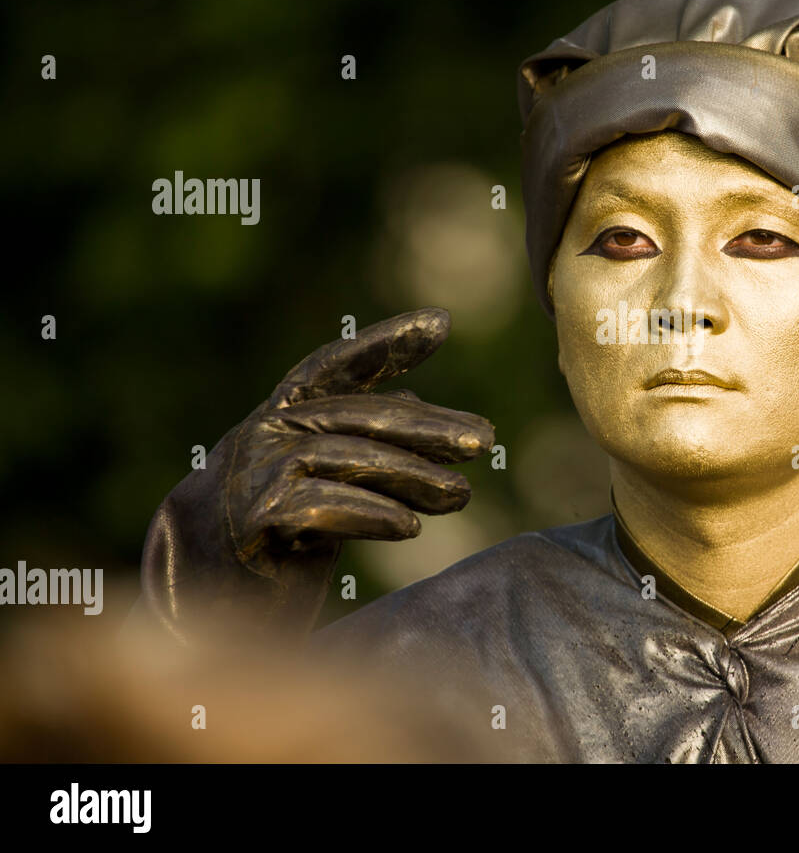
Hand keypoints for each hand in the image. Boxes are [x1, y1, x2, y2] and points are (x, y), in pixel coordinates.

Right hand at [140, 307, 493, 641]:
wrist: (190, 598)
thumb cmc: (266, 532)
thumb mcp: (316, 478)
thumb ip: (356, 439)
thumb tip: (415, 402)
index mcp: (280, 415)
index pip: (335, 367)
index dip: (384, 344)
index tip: (440, 324)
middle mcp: (265, 432)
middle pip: (357, 417)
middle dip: (427, 428)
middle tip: (484, 441)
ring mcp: (254, 472)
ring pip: (347, 459)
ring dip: (412, 476)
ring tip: (462, 494)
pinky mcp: (251, 518)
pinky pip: (323, 507)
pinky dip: (370, 514)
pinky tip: (410, 526)